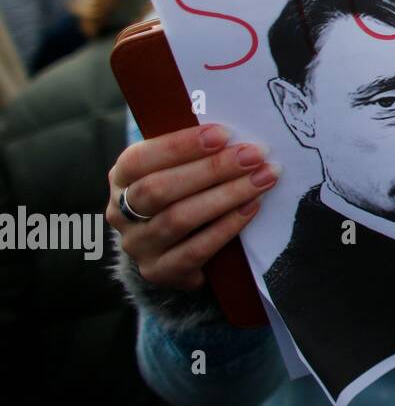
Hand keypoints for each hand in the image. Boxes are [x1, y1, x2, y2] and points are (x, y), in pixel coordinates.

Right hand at [106, 124, 280, 290]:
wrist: (176, 247)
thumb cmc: (183, 191)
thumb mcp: (177, 168)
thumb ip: (194, 153)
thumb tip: (235, 134)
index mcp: (122, 177)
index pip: (141, 158)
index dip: (181, 145)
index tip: (224, 134)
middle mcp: (120, 212)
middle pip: (160, 189)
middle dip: (212, 169)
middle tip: (253, 156)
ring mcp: (138, 245)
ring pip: (179, 219)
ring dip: (227, 195)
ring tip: (262, 178)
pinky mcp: (159, 271)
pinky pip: (195, 250)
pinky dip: (226, 227)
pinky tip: (251, 208)